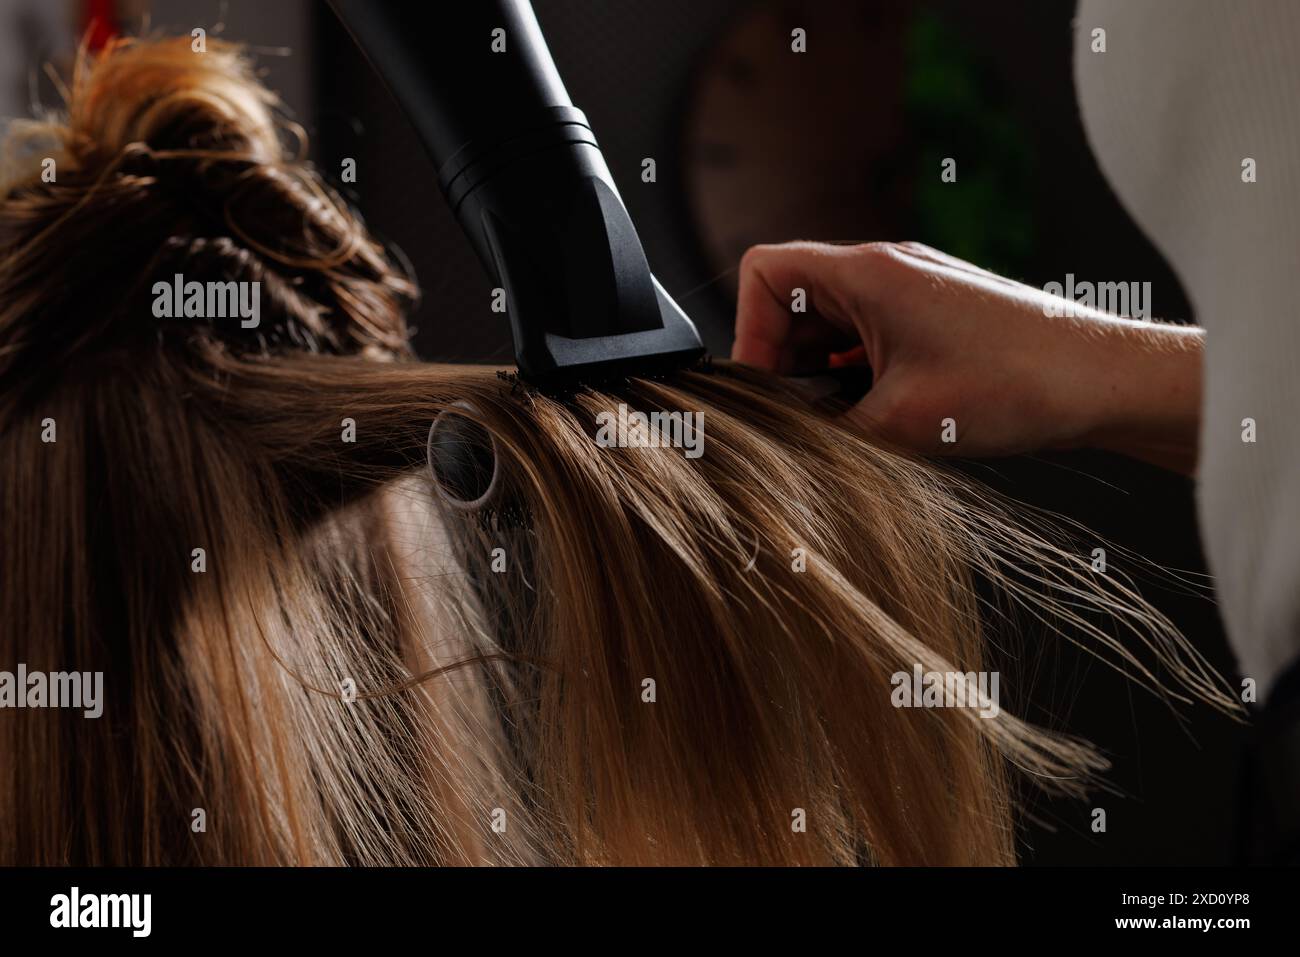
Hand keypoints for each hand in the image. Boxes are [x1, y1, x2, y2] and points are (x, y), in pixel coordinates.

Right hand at [731, 241, 1203, 472]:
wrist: (1106, 382)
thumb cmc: (1018, 385)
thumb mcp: (898, 422)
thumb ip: (821, 427)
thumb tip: (779, 437)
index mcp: (867, 272)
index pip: (763, 272)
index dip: (748, 332)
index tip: (764, 389)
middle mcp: (886, 269)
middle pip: (792, 302)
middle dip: (785, 363)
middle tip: (802, 419)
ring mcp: (912, 291)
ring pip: (829, 325)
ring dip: (823, 375)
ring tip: (851, 423)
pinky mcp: (934, 317)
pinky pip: (867, 338)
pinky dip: (857, 376)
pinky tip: (882, 416)